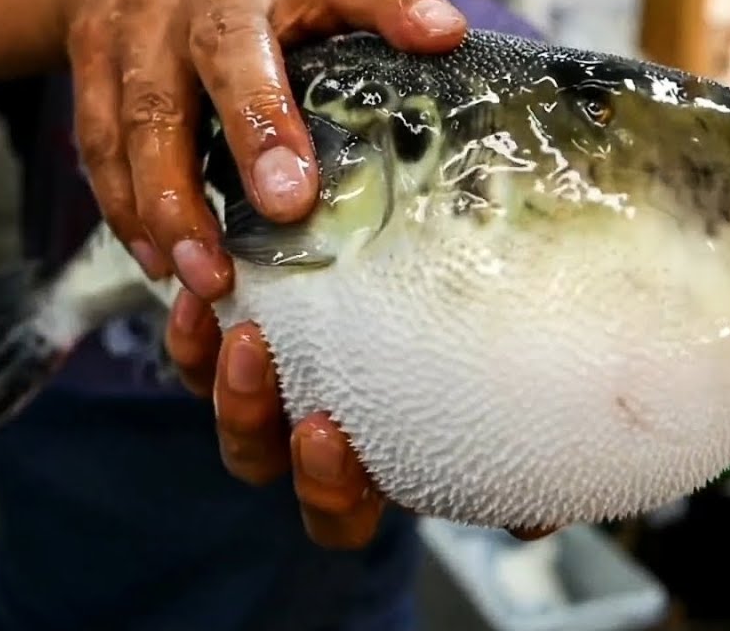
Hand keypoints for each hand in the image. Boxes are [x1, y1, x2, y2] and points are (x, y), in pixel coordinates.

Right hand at [63, 0, 467, 298]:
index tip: (439, 36)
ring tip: (210, 275)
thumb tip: (443, 85)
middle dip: (256, 129)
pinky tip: (158, 262)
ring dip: (175, 202)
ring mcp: (139, 31)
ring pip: (147, 115)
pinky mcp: (89, 69)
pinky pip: (99, 148)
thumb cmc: (234, 8)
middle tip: (286, 205)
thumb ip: (359, 43)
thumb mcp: (299, 7)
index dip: (392, 6)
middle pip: (228, 53)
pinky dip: (126, 211)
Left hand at [165, 290, 559, 548]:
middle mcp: (322, 425)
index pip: (339, 512)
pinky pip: (199, 349)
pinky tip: (207, 291)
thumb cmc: (485, 293)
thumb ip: (534, 438)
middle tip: (280, 381)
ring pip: (232, 414)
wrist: (423, 210)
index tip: (330, 433)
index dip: (328, 490)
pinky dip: (194, 332)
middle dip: (263, 433)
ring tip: (242, 331)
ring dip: (228, 388)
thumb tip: (531, 519)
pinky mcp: (249, 324)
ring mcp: (282, 377)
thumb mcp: (521, 366)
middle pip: (266, 465)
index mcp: (377, 454)